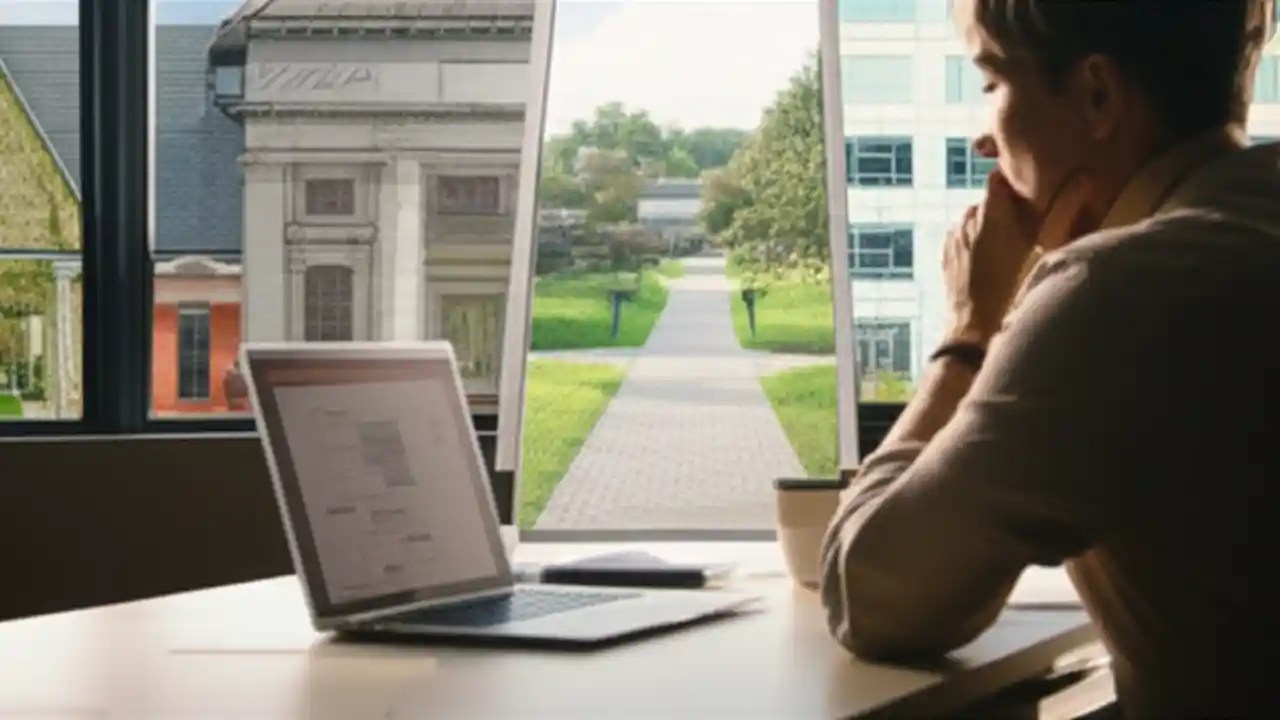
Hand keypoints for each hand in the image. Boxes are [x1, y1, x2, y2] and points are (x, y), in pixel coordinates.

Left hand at [943, 170, 1094, 346]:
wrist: (974, 318)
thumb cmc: (1009, 283)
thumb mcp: (1031, 247)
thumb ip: (1047, 214)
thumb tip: (1080, 183)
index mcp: (989, 212)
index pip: (996, 180)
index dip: (1009, 185)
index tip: (1022, 195)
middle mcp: (967, 217)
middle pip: (986, 201)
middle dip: (1000, 209)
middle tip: (1018, 226)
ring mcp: (953, 233)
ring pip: (972, 219)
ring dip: (985, 226)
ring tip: (1001, 248)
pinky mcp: (945, 249)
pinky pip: (961, 235)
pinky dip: (972, 241)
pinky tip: (984, 259)